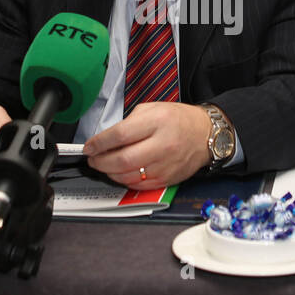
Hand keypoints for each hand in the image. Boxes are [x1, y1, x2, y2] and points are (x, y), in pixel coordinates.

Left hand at [82, 102, 211, 189]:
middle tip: (93, 159)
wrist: (205, 134)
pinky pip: (139, 185)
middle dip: (100, 162)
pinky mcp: (167, 178)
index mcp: (156, 122)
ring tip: (104, 166)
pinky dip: (124, 180)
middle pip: (122, 159)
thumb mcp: (152, 109)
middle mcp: (162, 144)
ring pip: (128, 176)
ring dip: (109, 173)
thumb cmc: (178, 120)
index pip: (120, 135)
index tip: (89, 146)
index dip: (99, 143)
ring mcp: (165, 164)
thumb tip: (107, 140)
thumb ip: (129, 123)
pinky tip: (120, 173)